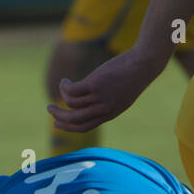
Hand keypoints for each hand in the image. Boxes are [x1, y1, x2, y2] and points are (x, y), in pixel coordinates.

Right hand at [47, 46, 165, 132]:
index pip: (84, 128)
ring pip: (71, 104)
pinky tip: (66, 81)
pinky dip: (65, 87)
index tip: (57, 122)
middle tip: (49, 108)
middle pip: (74, 120)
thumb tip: (93, 102)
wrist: (143, 65)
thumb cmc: (133, 77)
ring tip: (61, 86)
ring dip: (60, 97)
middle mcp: (103, 110)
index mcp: (109, 114)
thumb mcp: (121, 95)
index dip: (68, 127)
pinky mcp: (94, 85)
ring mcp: (99, 98)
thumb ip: (108, 102)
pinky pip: (72, 91)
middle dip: (58, 116)